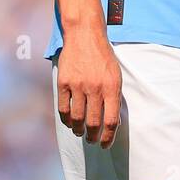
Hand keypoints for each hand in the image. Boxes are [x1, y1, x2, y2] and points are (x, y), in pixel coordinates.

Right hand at [56, 29, 122, 148]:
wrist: (85, 35)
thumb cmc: (103, 57)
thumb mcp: (116, 75)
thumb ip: (114, 97)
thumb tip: (112, 121)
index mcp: (112, 87)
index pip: (111, 120)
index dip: (108, 137)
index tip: (105, 144)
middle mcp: (95, 87)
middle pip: (93, 122)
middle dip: (93, 137)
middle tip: (92, 140)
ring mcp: (78, 85)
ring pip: (77, 118)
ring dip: (78, 130)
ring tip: (80, 132)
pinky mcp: (64, 82)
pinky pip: (63, 108)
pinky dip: (65, 119)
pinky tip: (69, 122)